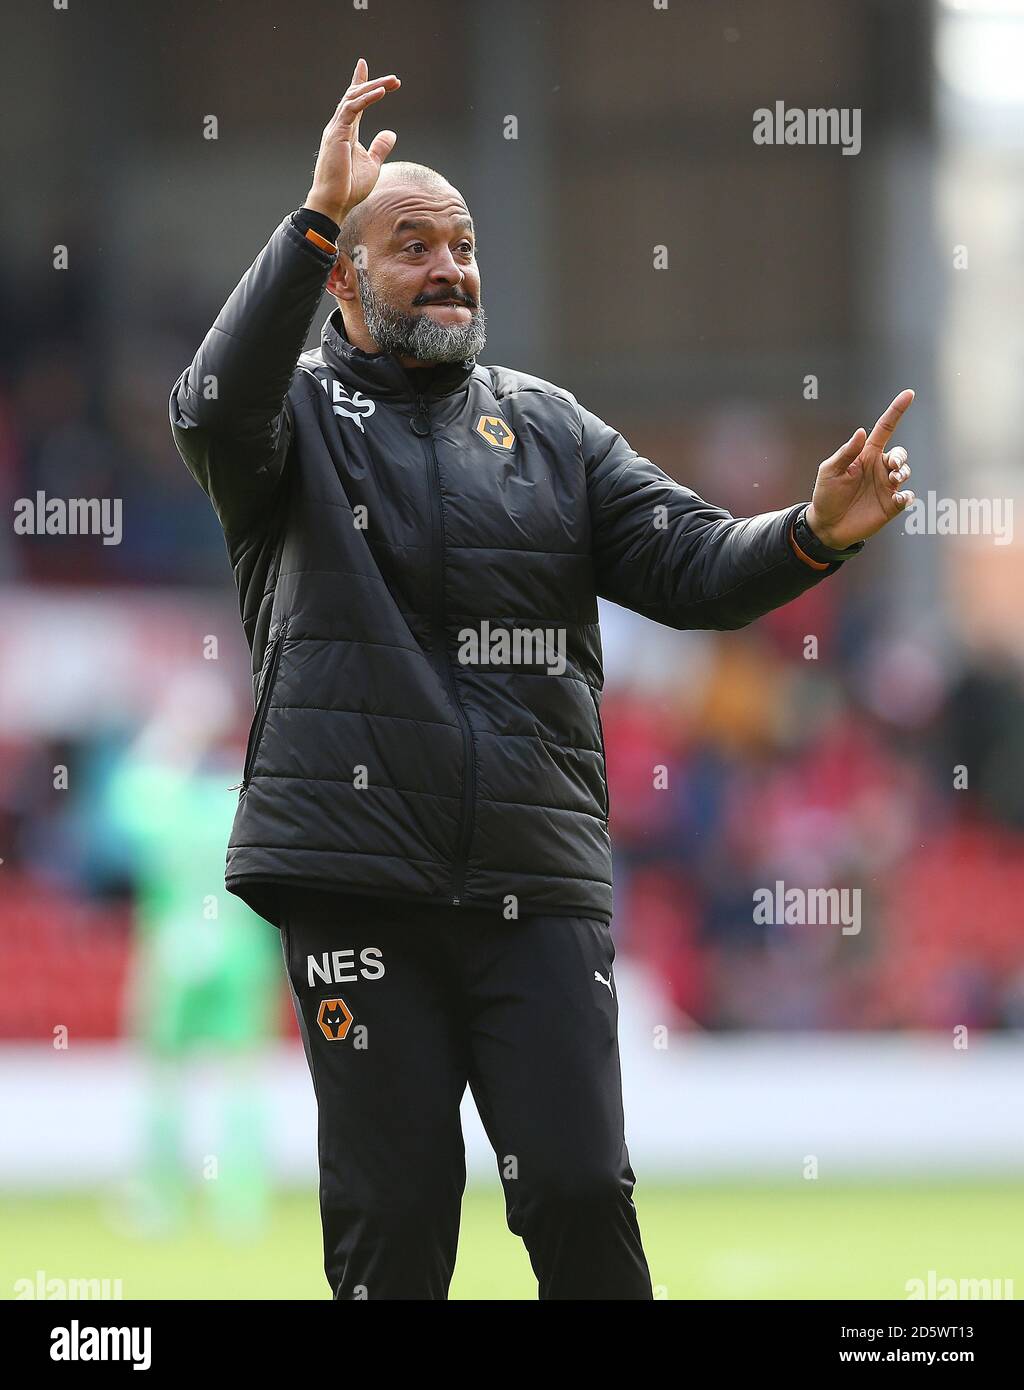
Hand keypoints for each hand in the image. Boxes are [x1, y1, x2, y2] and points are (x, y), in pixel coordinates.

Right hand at [304, 57, 400, 225]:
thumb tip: (391, 133)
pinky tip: (381, 92)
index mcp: (346, 131)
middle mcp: (339, 126)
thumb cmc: (350, 187)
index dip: (360, 83)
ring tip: (393, 82)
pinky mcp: (337, 133)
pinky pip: (353, 109)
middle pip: (355, 95)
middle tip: (394, 79)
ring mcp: (337, 128)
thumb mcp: (372, 164)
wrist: (335, 203)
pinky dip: (367, 98)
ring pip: (354, 98)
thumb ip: (380, 147)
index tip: (364, 65)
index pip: (354, 102)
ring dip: (374, 87)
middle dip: (373, 83)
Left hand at [805, 389, 915, 549]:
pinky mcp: (891, 506)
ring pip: (905, 472)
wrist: (826, 526)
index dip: (897, 411)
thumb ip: (846, 453)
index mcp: (865, 455)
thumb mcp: (830, 471)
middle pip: (899, 454)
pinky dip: (906, 496)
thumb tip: (861, 432)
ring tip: (893, 479)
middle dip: (900, 456)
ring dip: (903, 473)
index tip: (909, 394)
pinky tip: (899, 499)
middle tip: (892, 466)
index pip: (885, 429)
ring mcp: (886, 487)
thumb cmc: (826, 495)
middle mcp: (879, 469)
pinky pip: (906, 498)